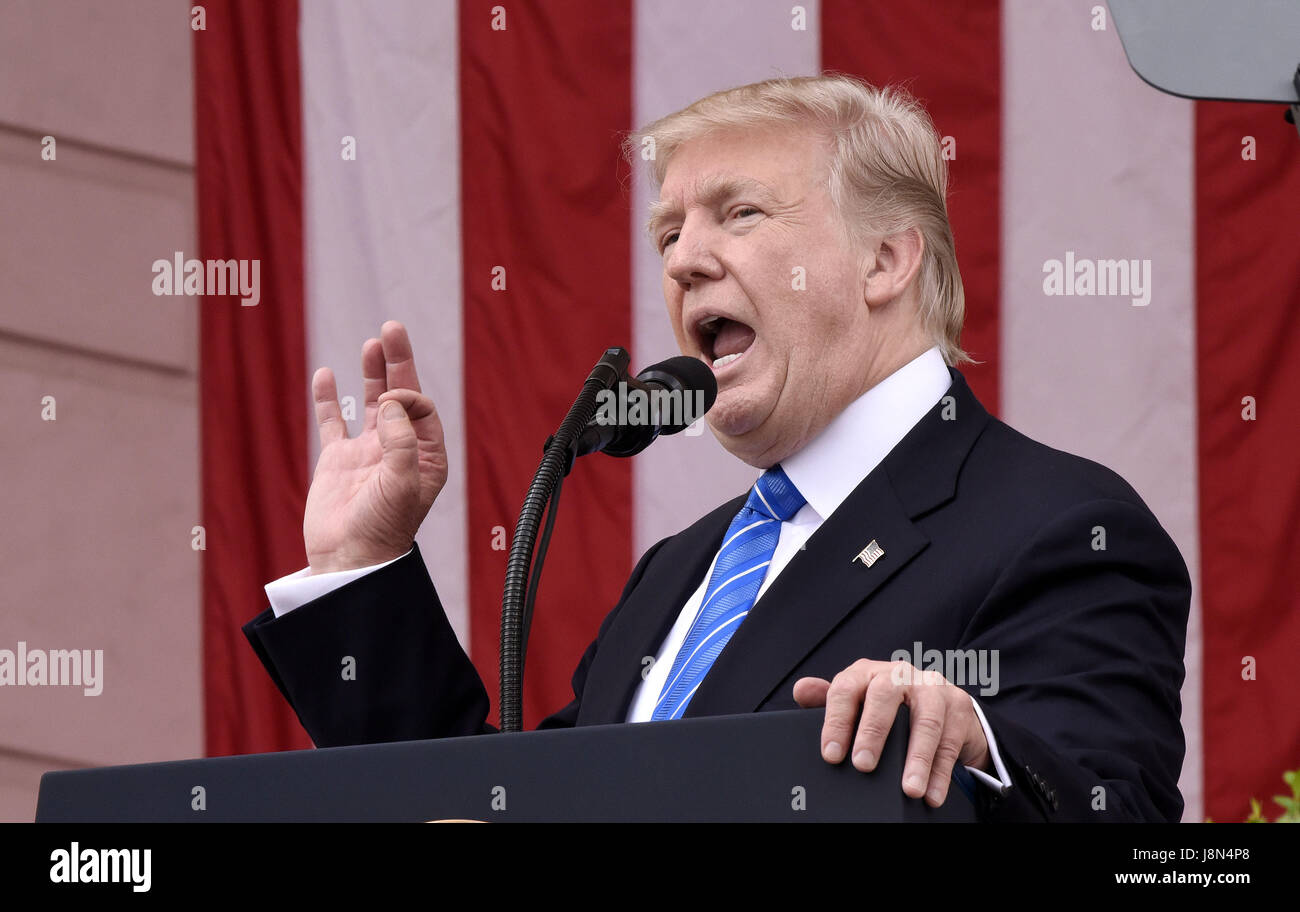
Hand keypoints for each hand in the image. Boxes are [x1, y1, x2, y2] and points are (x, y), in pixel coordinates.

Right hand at [303, 321, 448, 573]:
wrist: (348, 559)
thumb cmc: (383, 527)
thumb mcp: (403, 482)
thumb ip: (401, 439)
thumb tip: (389, 402)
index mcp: (426, 457)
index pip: (422, 409)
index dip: (407, 395)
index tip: (389, 401)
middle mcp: (399, 450)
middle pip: (401, 396)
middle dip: (398, 363)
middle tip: (392, 328)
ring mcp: (367, 453)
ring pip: (370, 403)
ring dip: (372, 374)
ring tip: (373, 343)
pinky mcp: (337, 461)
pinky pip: (333, 422)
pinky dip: (328, 398)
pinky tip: (325, 374)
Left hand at [793, 660, 989, 806]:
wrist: (941, 702)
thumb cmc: (889, 706)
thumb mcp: (858, 700)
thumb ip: (829, 700)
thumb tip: (801, 691)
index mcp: (868, 673)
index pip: (846, 689)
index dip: (836, 721)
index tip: (831, 754)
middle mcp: (900, 674)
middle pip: (885, 696)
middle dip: (873, 732)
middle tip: (863, 766)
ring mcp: (932, 687)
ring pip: (925, 721)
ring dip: (918, 759)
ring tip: (909, 790)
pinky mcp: (958, 705)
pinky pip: (950, 740)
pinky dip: (941, 772)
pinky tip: (932, 794)